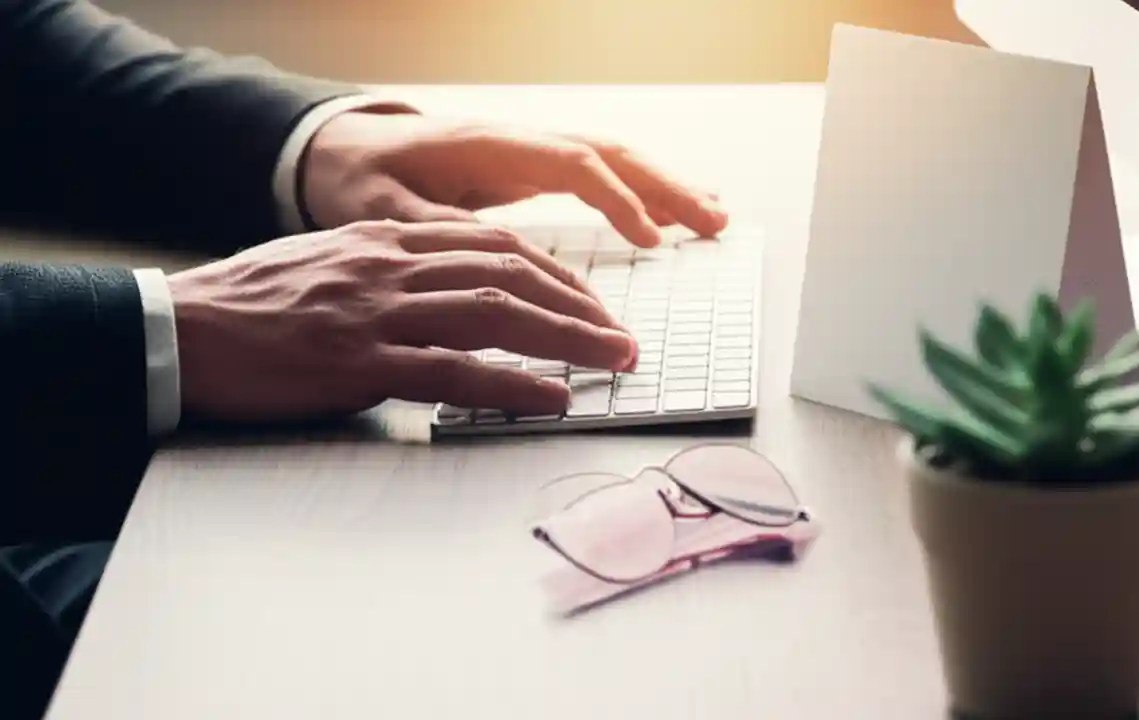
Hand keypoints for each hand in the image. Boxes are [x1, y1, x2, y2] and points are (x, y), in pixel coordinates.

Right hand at [167, 220, 636, 421]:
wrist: (179, 329)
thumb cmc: (251, 305)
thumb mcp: (328, 265)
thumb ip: (389, 272)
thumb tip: (445, 297)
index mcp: (386, 238)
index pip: (495, 245)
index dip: (556, 274)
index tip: (591, 301)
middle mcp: (391, 264)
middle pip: (511, 273)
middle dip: (579, 306)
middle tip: (622, 337)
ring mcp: (377, 311)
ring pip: (496, 314)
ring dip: (568, 338)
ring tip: (613, 361)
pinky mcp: (359, 362)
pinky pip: (455, 371)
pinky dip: (513, 383)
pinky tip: (552, 396)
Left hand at [300, 111, 729, 247]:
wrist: (338, 147)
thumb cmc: (357, 177)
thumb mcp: (383, 211)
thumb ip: (439, 232)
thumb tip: (499, 258)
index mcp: (487, 145)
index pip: (573, 162)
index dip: (618, 198)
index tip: (654, 239)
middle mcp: (517, 141)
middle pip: (610, 152)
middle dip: (667, 186)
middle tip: (716, 221)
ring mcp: (526, 153)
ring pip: (611, 160)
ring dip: (664, 187)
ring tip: (714, 217)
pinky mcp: (527, 170)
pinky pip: (595, 175)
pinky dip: (637, 193)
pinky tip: (667, 215)